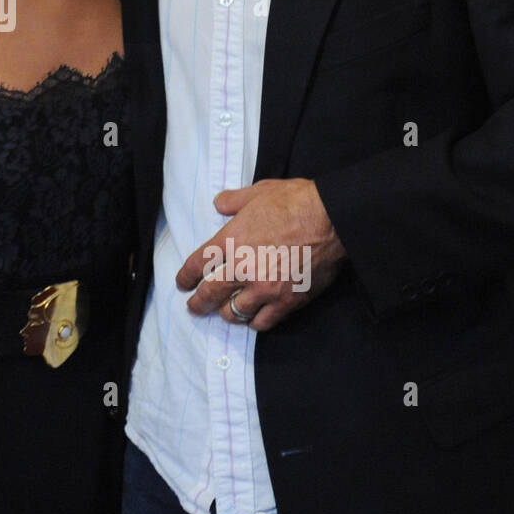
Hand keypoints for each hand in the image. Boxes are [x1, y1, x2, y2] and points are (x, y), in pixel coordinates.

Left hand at [176, 178, 345, 331]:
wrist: (332, 219)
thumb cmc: (295, 201)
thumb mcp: (258, 191)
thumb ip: (234, 200)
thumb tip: (218, 204)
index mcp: (231, 240)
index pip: (197, 264)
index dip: (186, 276)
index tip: (182, 283)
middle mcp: (243, 268)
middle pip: (210, 294)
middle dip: (198, 303)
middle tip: (194, 308)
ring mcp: (265, 287)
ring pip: (235, 312)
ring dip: (227, 313)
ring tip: (226, 312)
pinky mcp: (287, 301)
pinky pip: (263, 322)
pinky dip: (255, 322)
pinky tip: (254, 319)